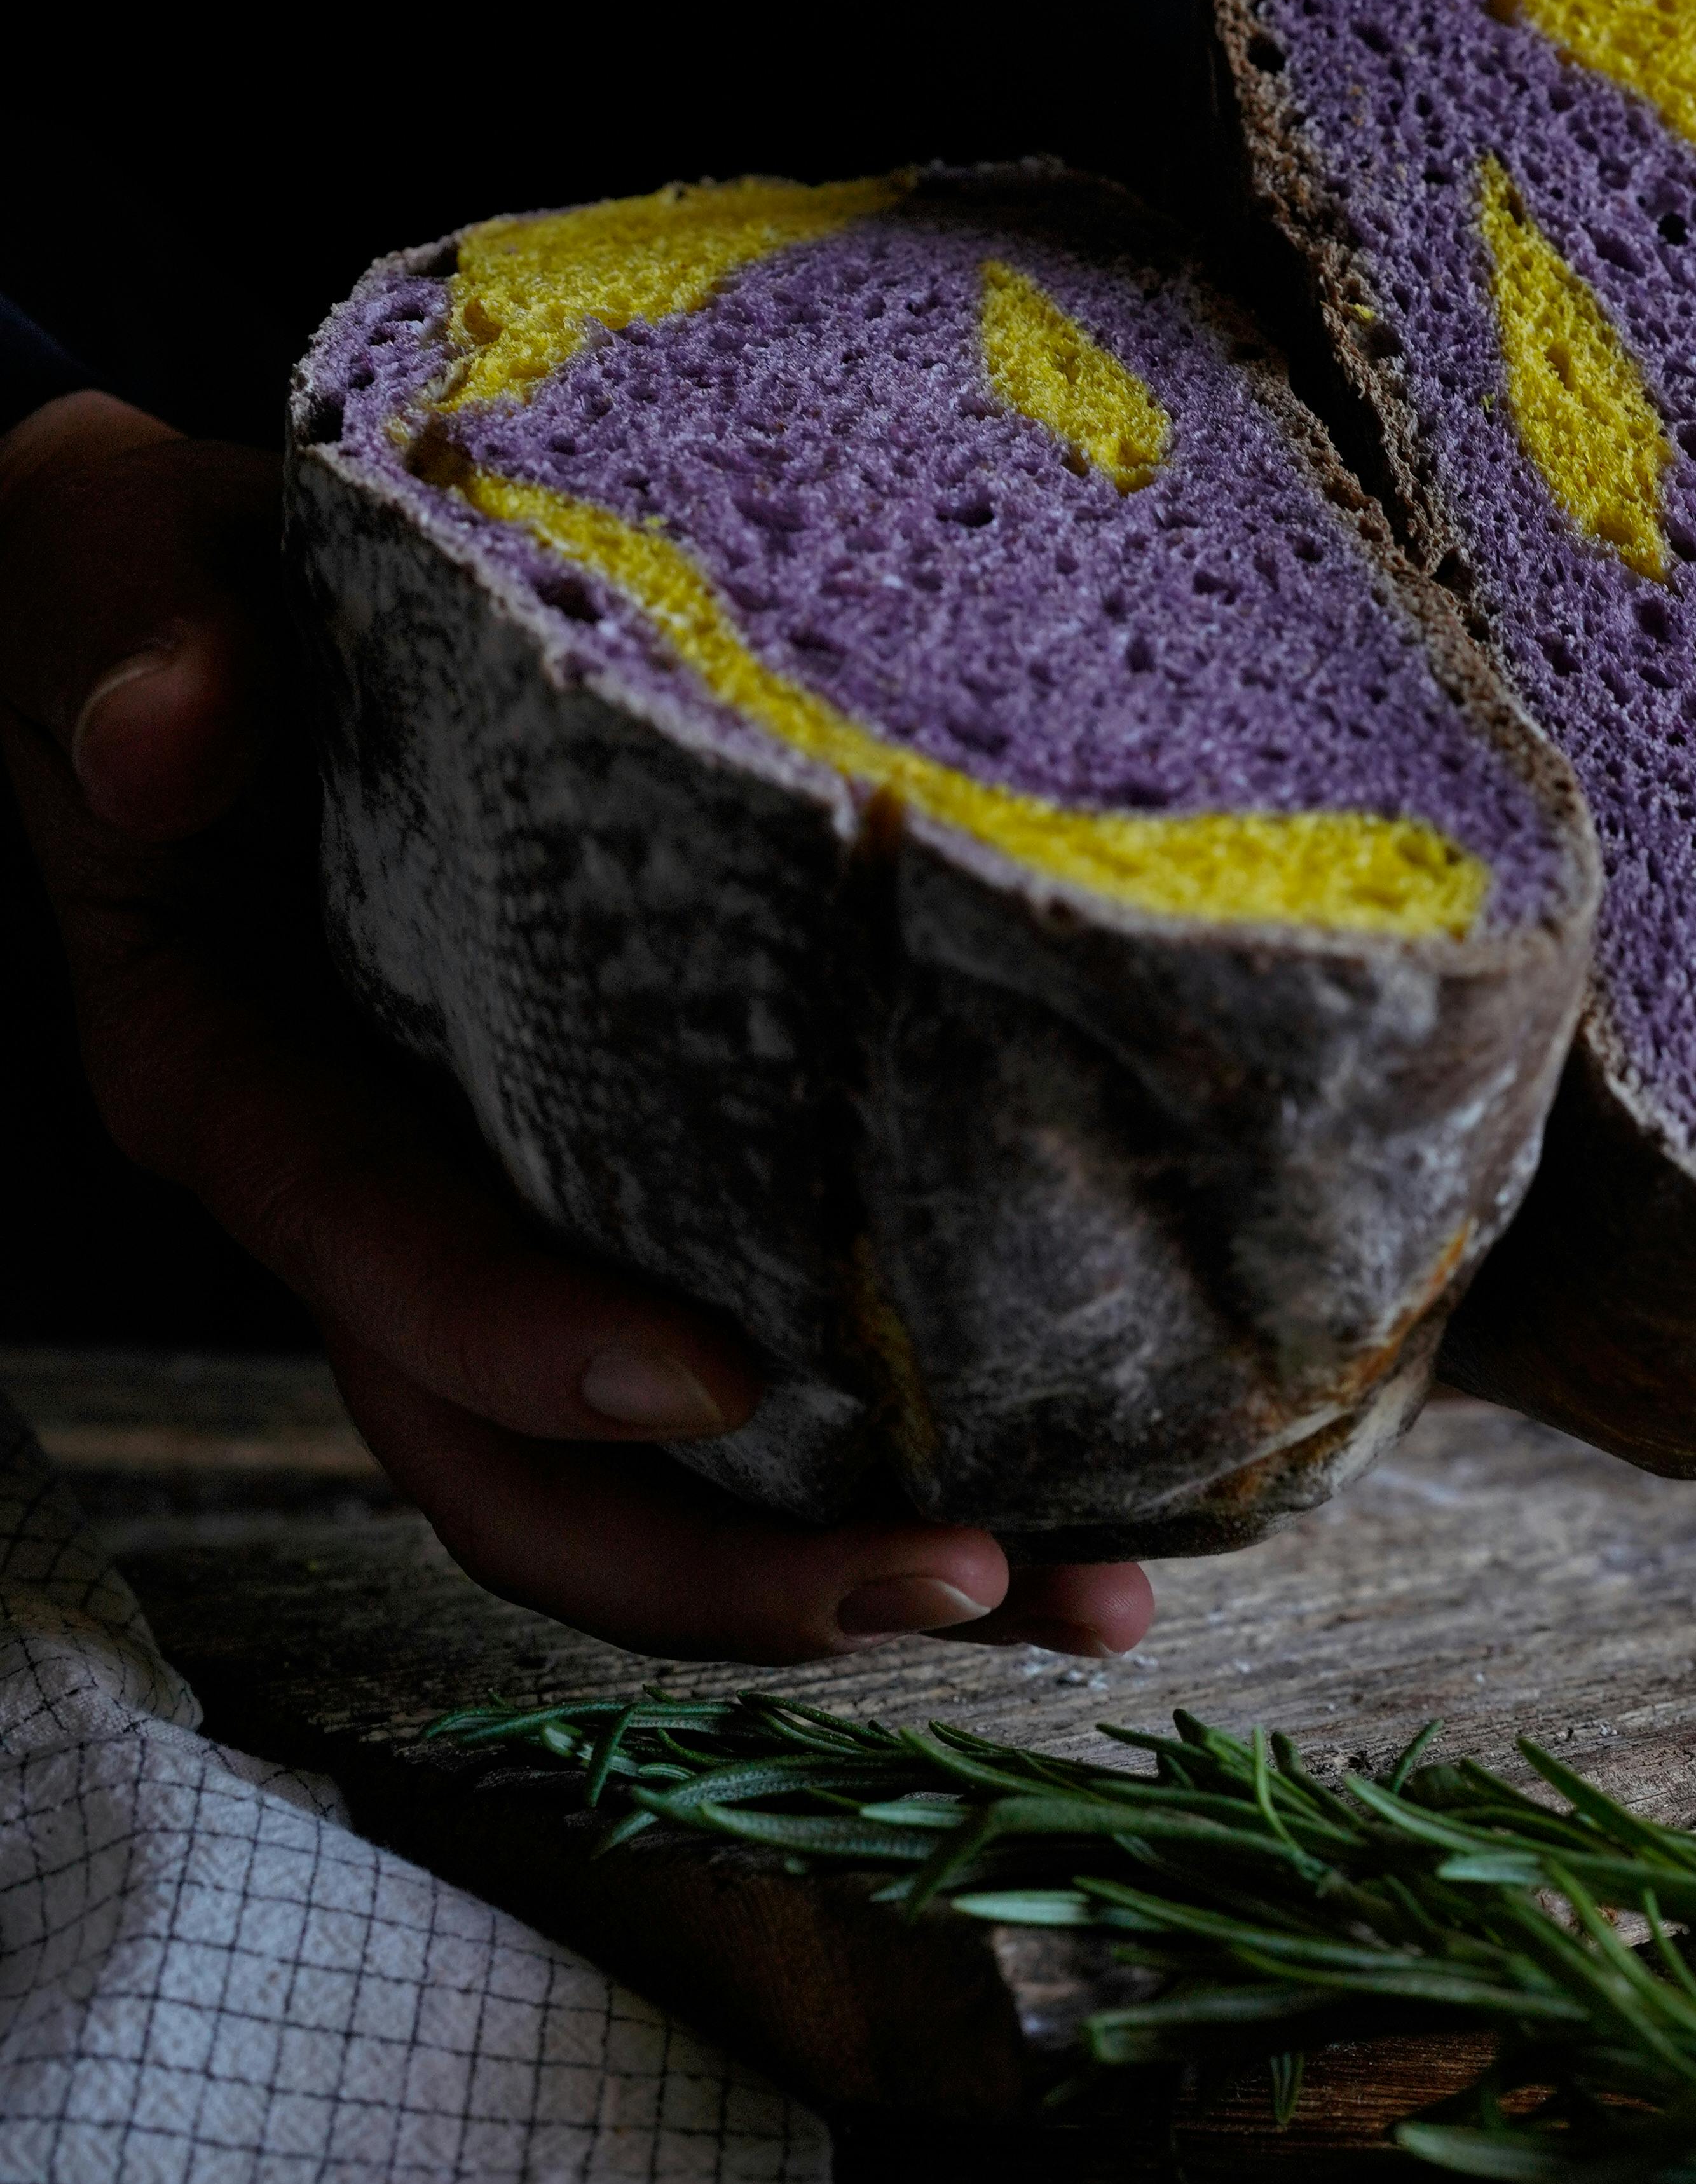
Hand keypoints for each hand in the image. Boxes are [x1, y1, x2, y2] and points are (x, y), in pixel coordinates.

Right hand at [0, 392, 1154, 1663]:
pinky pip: (737, 1377)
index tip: (713, 1378)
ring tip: (1087, 1595)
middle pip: (523, 1468)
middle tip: (964, 1578)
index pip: (375, 1258)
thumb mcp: (119, 588)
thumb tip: (160, 740)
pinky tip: (1086, 1490)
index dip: (524, 1343)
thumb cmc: (148, 598)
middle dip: (731, 1563)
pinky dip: (897, 1455)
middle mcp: (371, 1209)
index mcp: (244, 1087)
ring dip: (851, 1558)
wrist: (175, 608)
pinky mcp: (608, 1198)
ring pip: (648, 1478)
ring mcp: (494, 1227)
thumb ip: (146, 659)